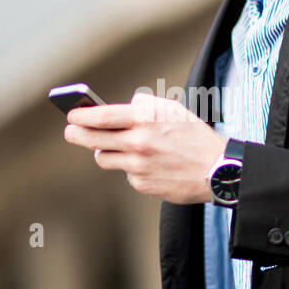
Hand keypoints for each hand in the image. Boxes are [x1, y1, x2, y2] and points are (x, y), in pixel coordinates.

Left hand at [63, 90, 227, 203]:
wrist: (217, 170)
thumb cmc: (195, 136)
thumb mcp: (173, 109)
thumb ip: (145, 105)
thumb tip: (125, 105)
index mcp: (146, 119)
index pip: (102, 117)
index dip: (81, 116)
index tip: (71, 115)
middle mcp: (139, 142)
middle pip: (94, 139)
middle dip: (77, 134)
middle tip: (71, 131)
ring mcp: (138, 165)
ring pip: (104, 157)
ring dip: (105, 151)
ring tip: (113, 146)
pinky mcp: (141, 184)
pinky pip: (125, 172)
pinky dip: (130, 167)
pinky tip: (148, 164)